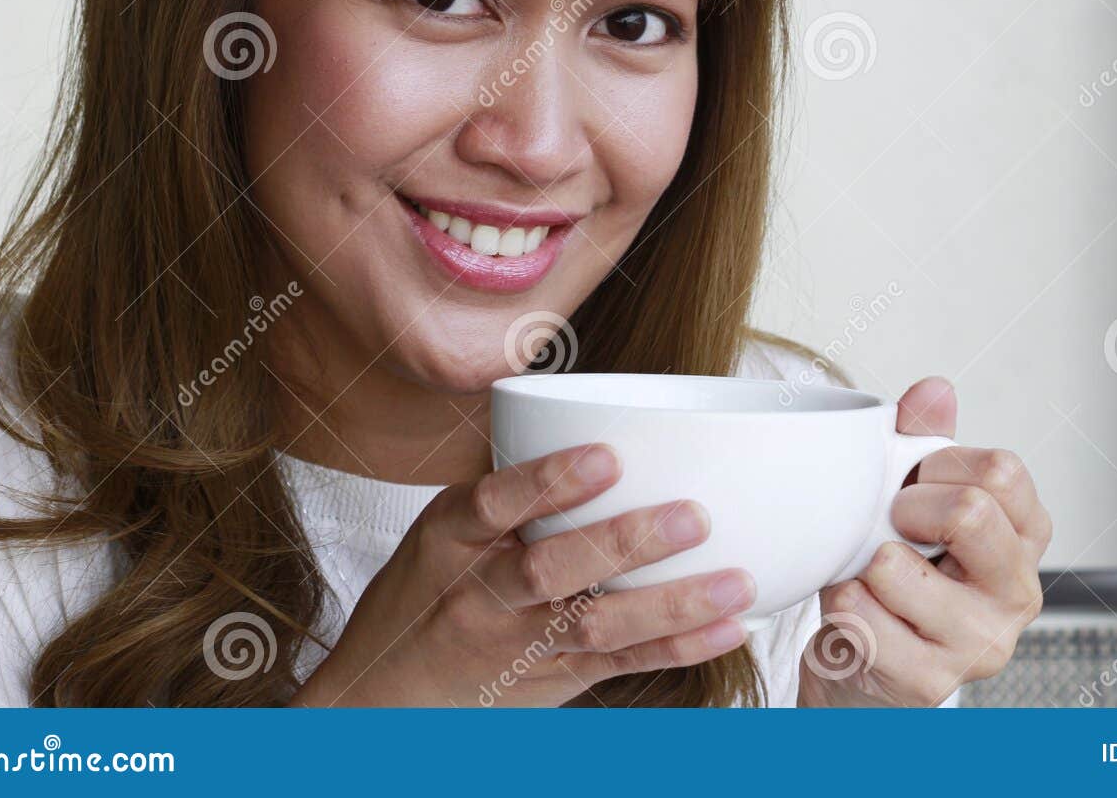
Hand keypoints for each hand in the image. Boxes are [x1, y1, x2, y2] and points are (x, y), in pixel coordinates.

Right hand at [291, 444, 754, 705]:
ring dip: (671, 605)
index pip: (495, 502)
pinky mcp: (549, 681)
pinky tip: (726, 629)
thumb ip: (509, 490)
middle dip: (626, 544)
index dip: (550, 480)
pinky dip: (675, 650)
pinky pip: (617, 666)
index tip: (607, 456)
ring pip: (596, 626)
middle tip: (694, 517)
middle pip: (551, 569)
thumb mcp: (440, 532)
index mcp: (451, 538)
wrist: (380, 698)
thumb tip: (591, 418)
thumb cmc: (425, 596)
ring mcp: (516, 644)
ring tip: (736, 581)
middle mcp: (481, 593)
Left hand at [797, 377, 1049, 706]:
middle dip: (904, 506)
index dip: (941, 463)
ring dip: (861, 563)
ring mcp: (978, 644)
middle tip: (888, 524)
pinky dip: (840, 604)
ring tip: (865, 576)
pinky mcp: (928, 682)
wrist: (863, 669)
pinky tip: (852, 612)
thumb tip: (935, 390)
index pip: (1003, 471)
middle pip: (970, 512)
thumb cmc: (896, 573)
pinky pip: (860, 618)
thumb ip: (925, 437)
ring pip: (897, 568)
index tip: (915, 480)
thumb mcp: (912, 495)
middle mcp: (1017, 593)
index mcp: (1025, 537)